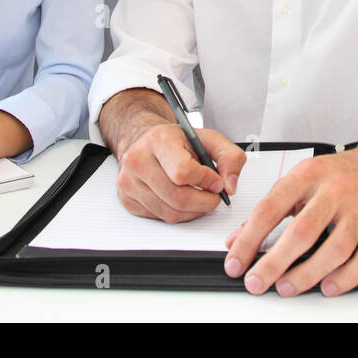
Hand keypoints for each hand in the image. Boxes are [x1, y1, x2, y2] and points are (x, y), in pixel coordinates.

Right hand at [115, 122, 245, 222]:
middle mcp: (138, 160)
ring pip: (169, 212)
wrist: (145, 141)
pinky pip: (160, 218)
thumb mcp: (208, 139)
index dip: (206, 181)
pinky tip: (183, 201)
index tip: (216, 182)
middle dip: (204, 202)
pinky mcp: (127, 199)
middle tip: (213, 197)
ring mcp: (129, 181)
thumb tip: (230, 186)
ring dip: (193, 211)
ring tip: (200, 199)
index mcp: (158, 140)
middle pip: (177, 197)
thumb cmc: (176, 141)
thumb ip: (229, 157)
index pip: (183, 171)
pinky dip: (178, 215)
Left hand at [224, 147, 357, 296]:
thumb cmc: (340, 174)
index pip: (271, 209)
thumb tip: (238, 239)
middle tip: (257, 281)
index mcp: (309, 175)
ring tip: (286, 287)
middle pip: (303, 231)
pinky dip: (346, 277)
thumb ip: (270, 208)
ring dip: (308, 273)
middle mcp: (336, 190)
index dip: (249, 239)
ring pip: (336, 248)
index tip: (236, 262)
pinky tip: (328, 286)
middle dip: (275, 262)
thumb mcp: (300, 179)